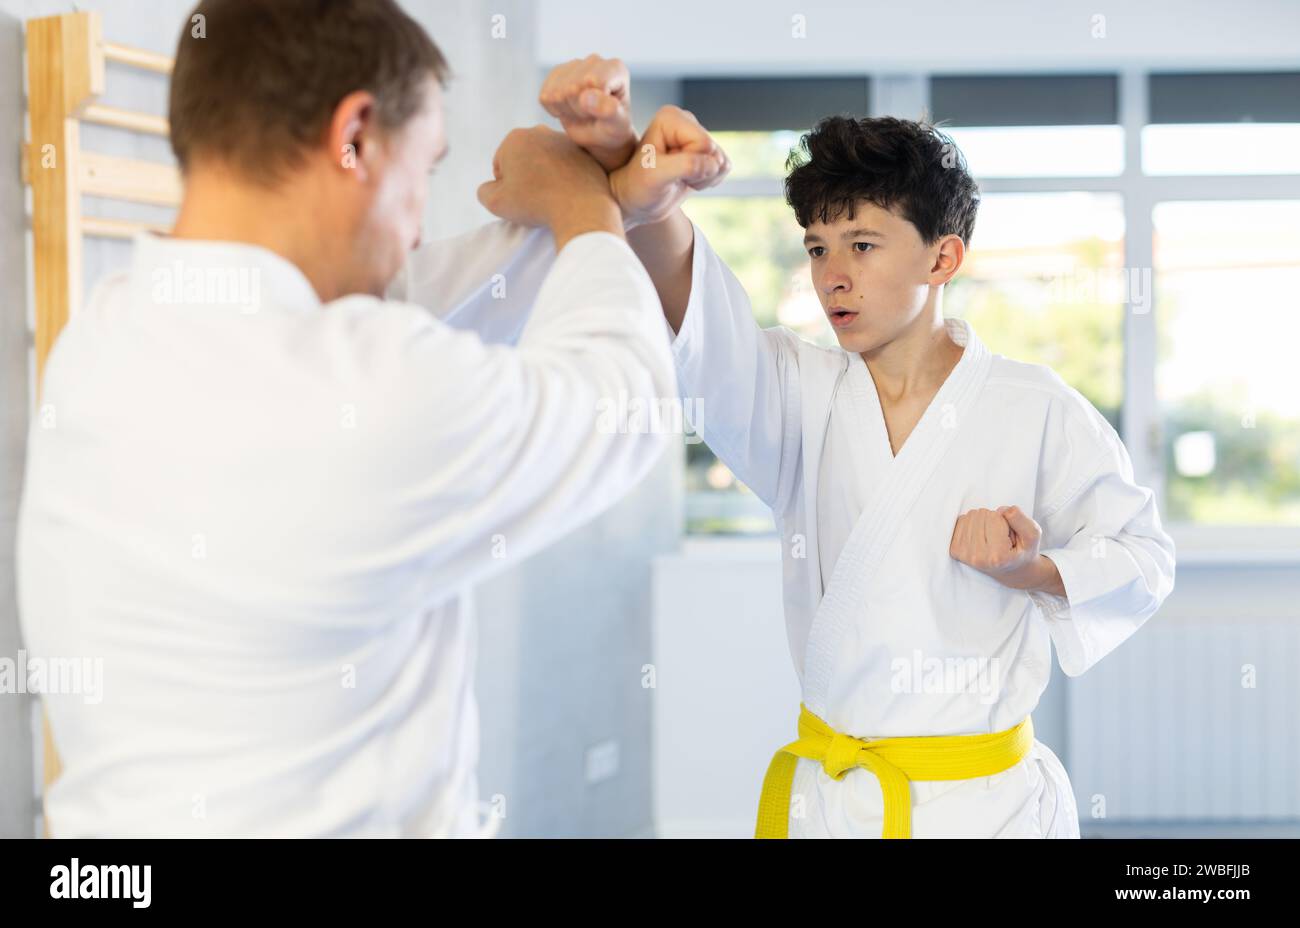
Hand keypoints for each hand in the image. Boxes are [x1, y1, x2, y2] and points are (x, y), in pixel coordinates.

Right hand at [477, 125, 620, 244]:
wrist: (579, 209)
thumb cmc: (534, 204)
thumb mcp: (495, 202)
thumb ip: (484, 190)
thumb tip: (490, 186)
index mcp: (515, 137)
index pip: (500, 164)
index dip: (504, 184)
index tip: (517, 196)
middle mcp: (540, 131)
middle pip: (524, 158)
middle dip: (525, 175)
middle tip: (534, 197)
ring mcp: (566, 140)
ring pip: (547, 160)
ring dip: (545, 175)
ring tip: (551, 196)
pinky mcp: (586, 153)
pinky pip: (568, 166)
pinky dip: (566, 177)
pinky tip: (567, 193)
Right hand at [539, 54, 637, 171]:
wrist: (599, 134)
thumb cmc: (613, 128)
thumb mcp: (617, 126)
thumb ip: (608, 111)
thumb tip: (586, 96)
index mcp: (615, 68)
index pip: (592, 81)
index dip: (592, 104)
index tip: (601, 112)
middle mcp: (594, 60)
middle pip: (572, 88)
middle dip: (579, 109)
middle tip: (591, 115)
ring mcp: (573, 65)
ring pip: (556, 92)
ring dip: (566, 110)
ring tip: (581, 113)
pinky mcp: (555, 75)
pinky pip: (545, 97)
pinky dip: (554, 110)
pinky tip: (568, 110)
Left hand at [609, 105, 729, 228]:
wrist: (636, 202)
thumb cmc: (638, 187)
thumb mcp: (655, 177)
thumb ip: (685, 166)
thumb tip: (714, 164)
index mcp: (670, 117)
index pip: (703, 143)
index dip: (690, 164)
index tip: (667, 171)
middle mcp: (686, 121)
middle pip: (714, 151)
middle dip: (698, 172)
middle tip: (673, 177)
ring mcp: (696, 135)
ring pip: (721, 160)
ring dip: (704, 178)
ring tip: (679, 178)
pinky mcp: (705, 151)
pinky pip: (724, 166)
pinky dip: (710, 180)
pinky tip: (688, 180)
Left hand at [949, 505, 1057, 591]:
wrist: (1012, 572)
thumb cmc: (1023, 551)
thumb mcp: (1033, 534)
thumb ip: (1021, 520)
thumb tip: (1001, 510)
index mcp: (998, 556)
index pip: (996, 516)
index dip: (1006, 520)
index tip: (1010, 536)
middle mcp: (978, 558)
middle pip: (980, 514)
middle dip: (993, 520)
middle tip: (1001, 537)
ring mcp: (964, 555)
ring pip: (970, 516)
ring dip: (982, 522)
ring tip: (991, 538)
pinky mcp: (955, 551)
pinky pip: (960, 522)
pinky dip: (971, 524)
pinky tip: (980, 536)